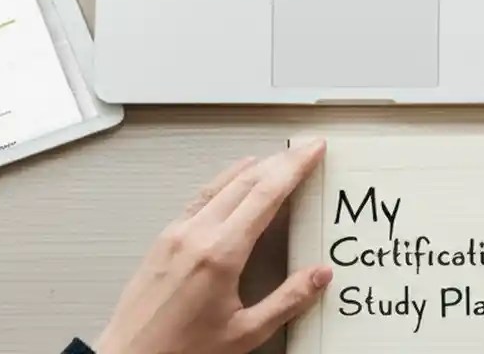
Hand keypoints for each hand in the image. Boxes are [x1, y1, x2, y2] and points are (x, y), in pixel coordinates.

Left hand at [95, 141, 332, 353]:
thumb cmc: (181, 350)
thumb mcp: (245, 332)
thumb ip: (288, 300)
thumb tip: (319, 275)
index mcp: (221, 254)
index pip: (266, 195)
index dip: (294, 168)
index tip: (312, 151)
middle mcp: (196, 234)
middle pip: (246, 180)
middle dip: (280, 160)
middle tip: (303, 150)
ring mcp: (176, 232)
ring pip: (221, 184)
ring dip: (252, 167)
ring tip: (276, 159)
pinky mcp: (164, 238)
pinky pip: (200, 197)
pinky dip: (225, 181)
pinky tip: (233, 182)